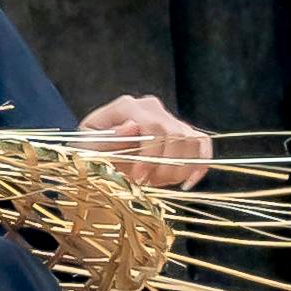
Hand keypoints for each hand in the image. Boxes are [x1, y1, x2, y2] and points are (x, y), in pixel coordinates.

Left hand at [73, 91, 214, 192]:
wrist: (100, 160)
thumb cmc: (90, 154)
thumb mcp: (88, 150)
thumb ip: (107, 139)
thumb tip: (132, 125)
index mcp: (126, 107)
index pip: (152, 124)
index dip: (150, 153)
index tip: (138, 177)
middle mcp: (151, 108)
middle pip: (174, 134)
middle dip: (163, 165)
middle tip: (146, 183)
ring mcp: (169, 119)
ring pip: (191, 140)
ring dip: (178, 168)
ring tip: (157, 182)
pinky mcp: (182, 134)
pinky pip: (202, 144)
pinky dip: (199, 165)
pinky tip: (185, 183)